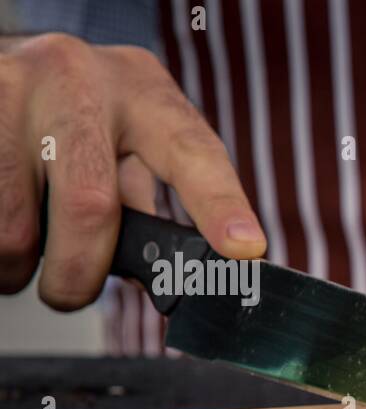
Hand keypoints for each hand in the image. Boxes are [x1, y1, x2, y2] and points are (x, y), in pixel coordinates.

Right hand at [0, 34, 262, 309]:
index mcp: (143, 93)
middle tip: (70, 291)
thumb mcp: (131, 139)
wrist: (17, 64)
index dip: (221, 206)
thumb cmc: (86, 116)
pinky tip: (4, 226)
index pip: (192, 154)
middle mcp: (79, 80)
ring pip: (15, 224)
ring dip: (17, 264)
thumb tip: (154, 279)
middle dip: (81, 272)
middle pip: (91, 206)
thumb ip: (148, 201)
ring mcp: (14, 89)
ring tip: (22, 257)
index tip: (245, 248)